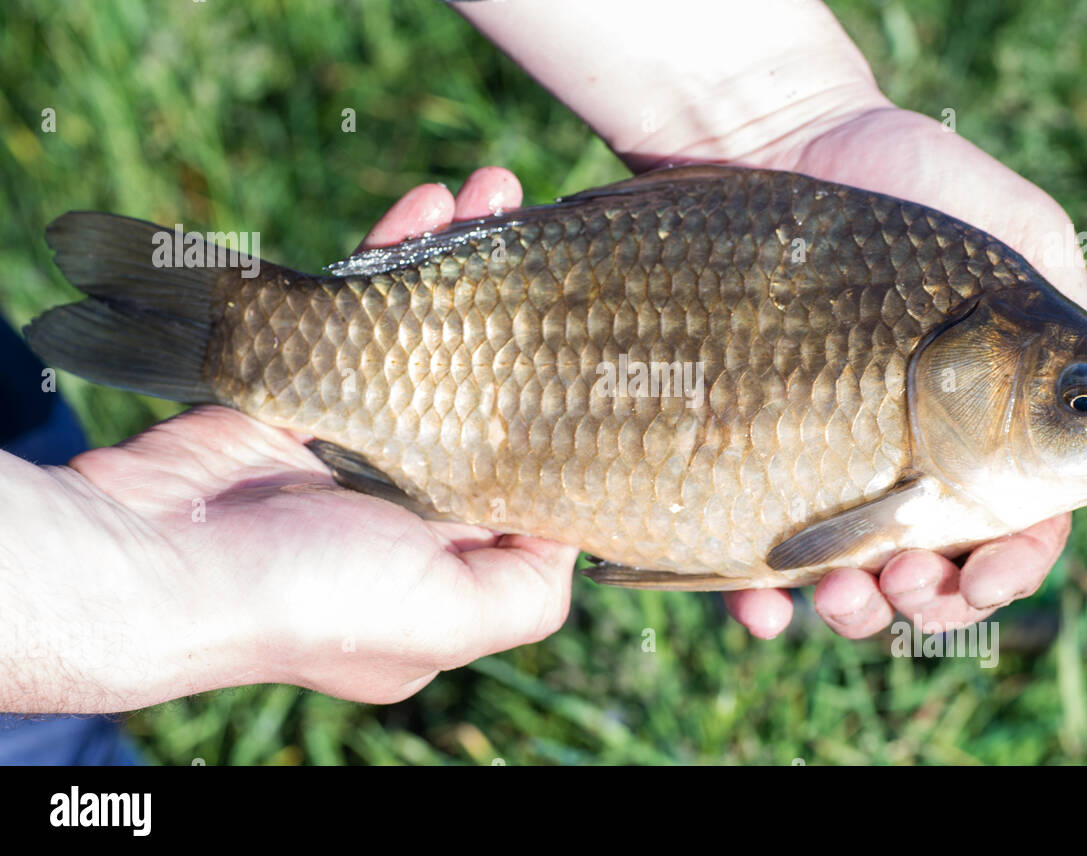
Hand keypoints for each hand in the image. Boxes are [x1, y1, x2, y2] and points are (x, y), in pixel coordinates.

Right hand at [2, 169, 573, 712]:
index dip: (562, 396)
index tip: (590, 329)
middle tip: (542, 230)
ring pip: (426, 337)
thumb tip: (574, 534)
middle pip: (482, 387)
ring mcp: (356, 436)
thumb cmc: (311, 599)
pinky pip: (357, 310)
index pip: (526, 468)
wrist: (150, 560)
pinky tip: (425, 203)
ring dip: (457, 261)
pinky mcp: (302, 386)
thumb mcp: (447, 620)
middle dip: (513, 311)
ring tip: (493, 190)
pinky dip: (388, 255)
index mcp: (453, 552)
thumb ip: (526, 594)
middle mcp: (410, 495)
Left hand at [458, 1, 1086, 638]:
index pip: (1018, 527)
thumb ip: (1076, 330)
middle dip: (926, 602)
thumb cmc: (915, 191)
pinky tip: (763, 603)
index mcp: (989, 428)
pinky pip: (751, 549)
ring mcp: (826, 463)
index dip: (1010, 568)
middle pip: (934, 570)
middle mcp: (910, 458)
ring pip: (850, 577)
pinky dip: (761, 597)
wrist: (789, 146)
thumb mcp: (1022, 243)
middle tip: (905, 585)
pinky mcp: (749, 456)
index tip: (985, 575)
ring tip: (841, 599)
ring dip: (854, 612)